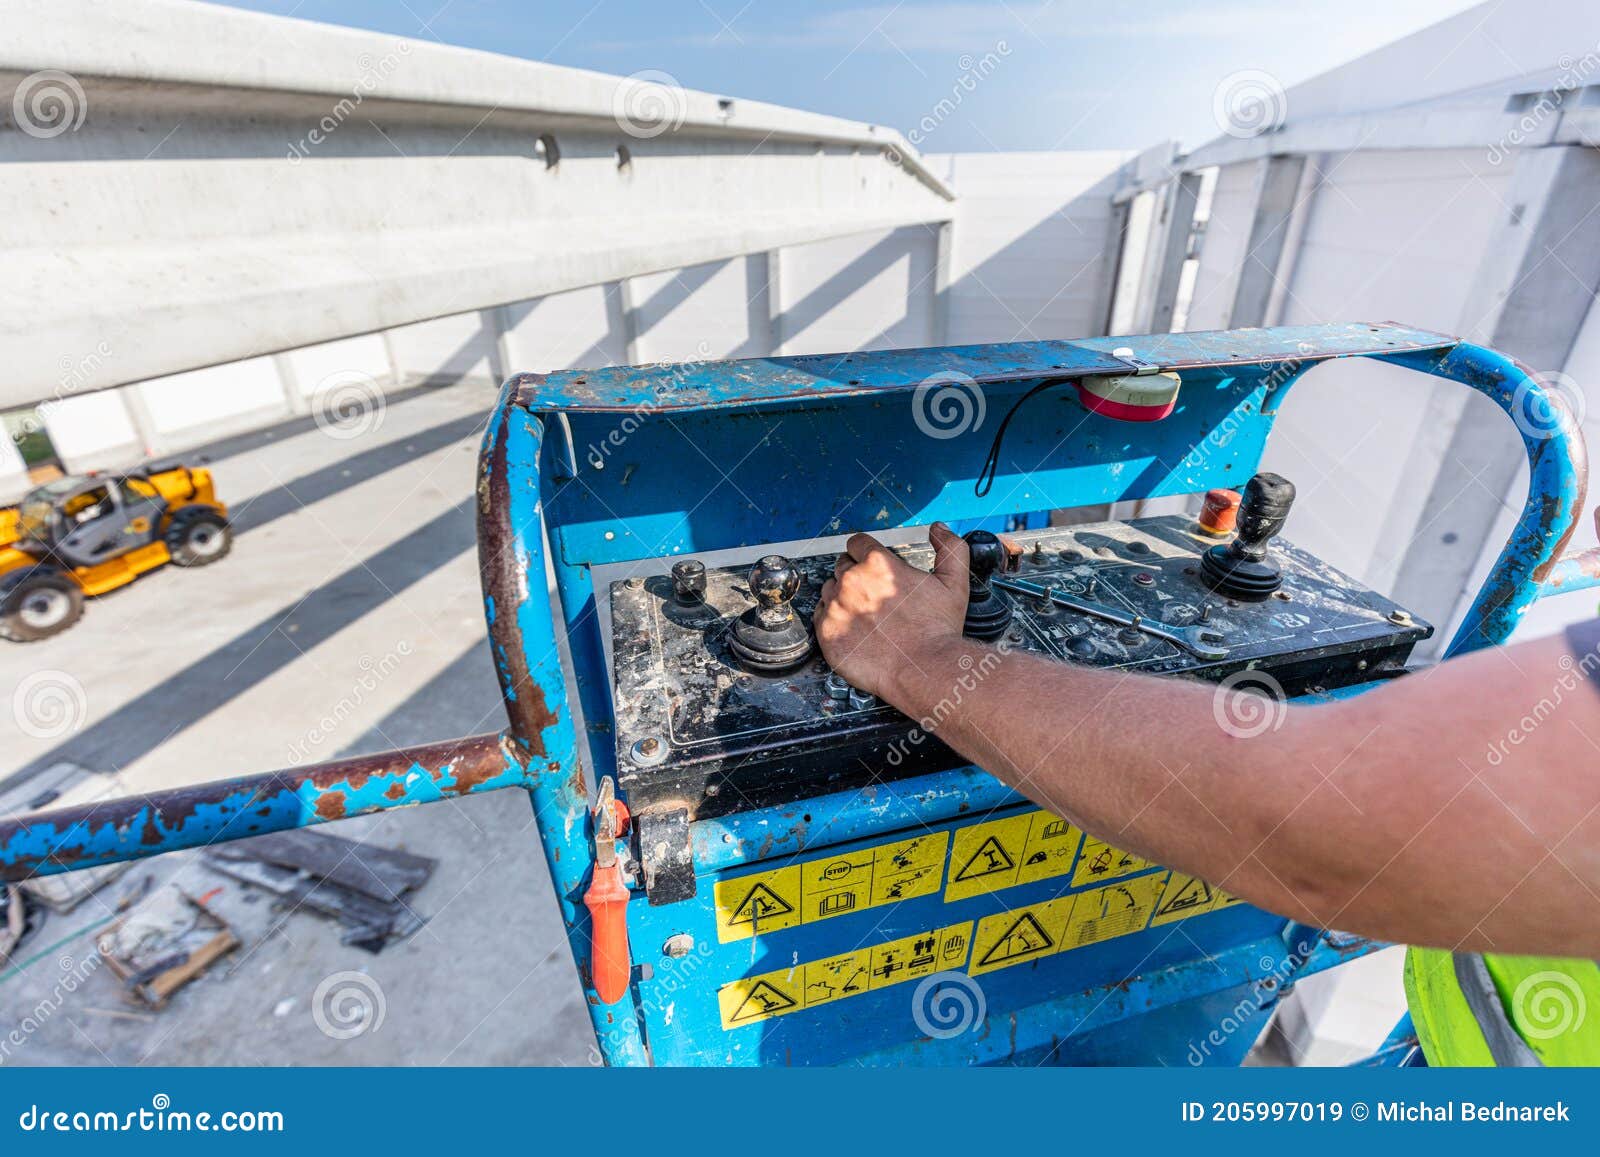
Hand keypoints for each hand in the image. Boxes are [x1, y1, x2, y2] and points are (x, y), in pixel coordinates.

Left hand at [814, 523, 969, 699]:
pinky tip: (853, 628)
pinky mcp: (827, 631)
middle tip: (872, 593)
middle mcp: (852, 580)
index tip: (870, 564)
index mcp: (878, 563)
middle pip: (842, 565)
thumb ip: (950, 547)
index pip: (857, 543)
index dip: (864, 552)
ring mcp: (837, 606)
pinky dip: (833, 619)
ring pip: (829, 590)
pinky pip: (820, 616)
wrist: (924, 669)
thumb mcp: (954, 582)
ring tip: (864, 613)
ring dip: (842, 596)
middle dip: (855, 574)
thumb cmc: (937, 630)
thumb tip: (939, 529)